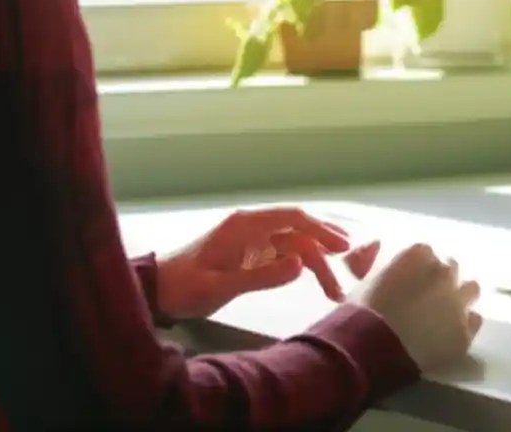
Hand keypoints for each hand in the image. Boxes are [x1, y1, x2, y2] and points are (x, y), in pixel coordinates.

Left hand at [155, 206, 380, 320]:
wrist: (157, 292)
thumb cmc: (184, 287)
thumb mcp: (221, 285)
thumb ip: (262, 276)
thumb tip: (303, 265)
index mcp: (244, 225)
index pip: (292, 218)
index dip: (320, 229)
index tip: (343, 246)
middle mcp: (253, 227)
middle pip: (298, 230)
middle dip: (326, 245)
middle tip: (352, 264)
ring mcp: (253, 241)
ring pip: (295, 245)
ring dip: (317, 261)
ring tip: (335, 287)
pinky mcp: (253, 256)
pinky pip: (286, 254)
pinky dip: (304, 265)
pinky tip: (317, 277)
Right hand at [348, 243, 482, 372]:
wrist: (371, 350)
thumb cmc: (361, 314)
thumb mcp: (367, 280)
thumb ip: (385, 267)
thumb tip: (384, 259)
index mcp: (419, 255)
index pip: (427, 253)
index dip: (420, 267)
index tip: (411, 279)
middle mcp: (444, 272)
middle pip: (451, 267)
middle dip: (442, 279)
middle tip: (428, 296)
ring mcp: (458, 301)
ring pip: (471, 289)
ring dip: (460, 297)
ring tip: (446, 312)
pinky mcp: (465, 331)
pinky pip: (475, 320)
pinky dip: (465, 324)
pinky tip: (450, 333)